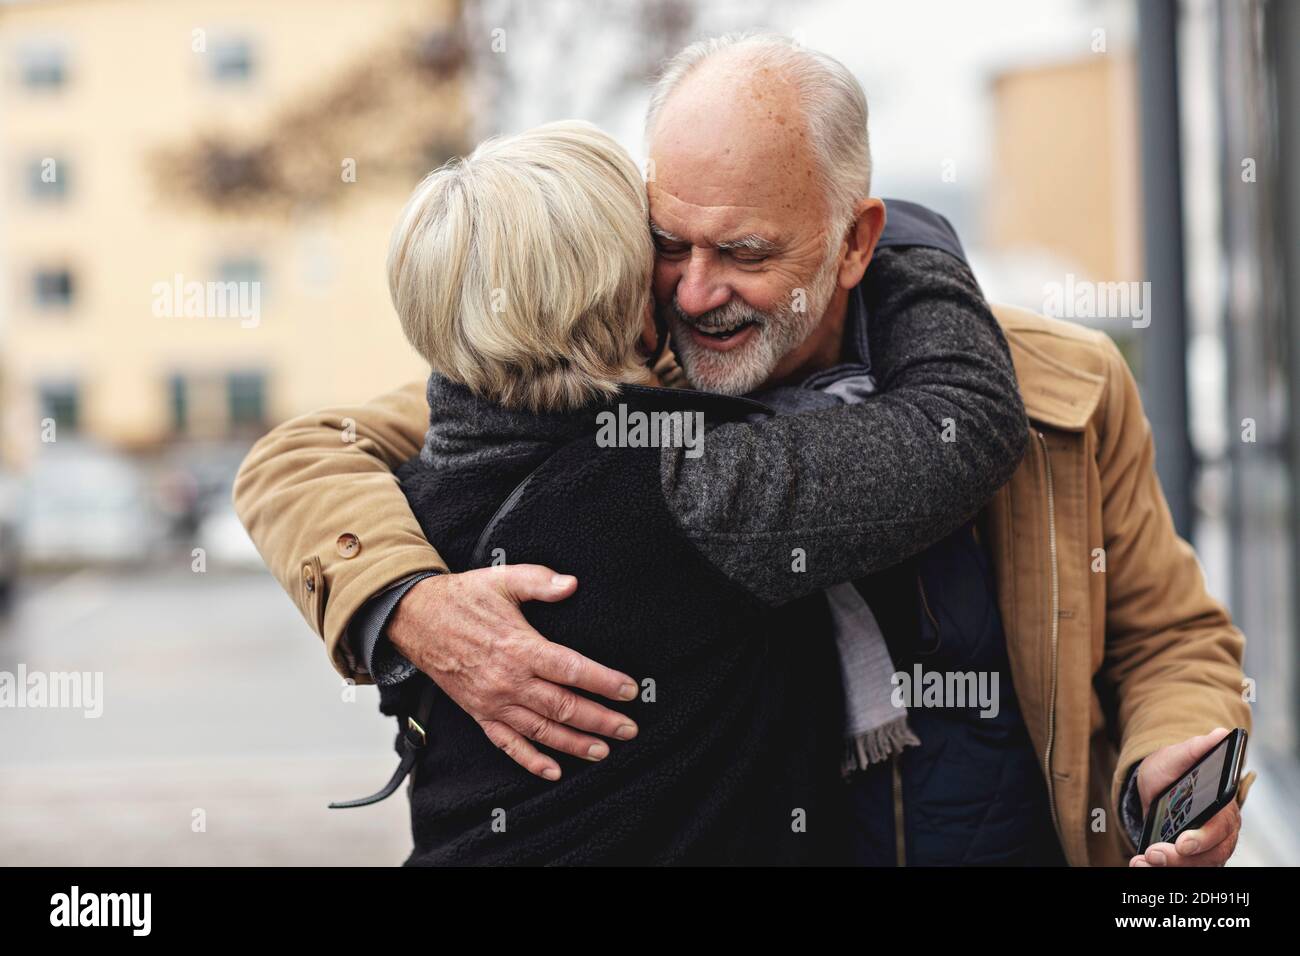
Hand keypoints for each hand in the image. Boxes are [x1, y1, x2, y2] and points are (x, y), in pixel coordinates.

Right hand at [387, 566, 639, 780]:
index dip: (604, 682)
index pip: (572, 670)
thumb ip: (540, 581)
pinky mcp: (479, 713)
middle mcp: (509, 680)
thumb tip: (572, 584)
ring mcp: (493, 701)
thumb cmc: (463, 598)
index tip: (629, 690)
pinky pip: (507, 743)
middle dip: (600, 720)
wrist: (416, 619)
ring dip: (574, 744)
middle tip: (629, 728)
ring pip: (541, 731)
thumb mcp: (503, 579)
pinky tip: (553, 771)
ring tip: (603, 751)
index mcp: (520, 648)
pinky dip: (530, 761)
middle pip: (563, 707)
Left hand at [1129, 727, 1240, 867]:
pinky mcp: (1192, 857)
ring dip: (1169, 867)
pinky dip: (1163, 870)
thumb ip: (1196, 748)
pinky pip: (1185, 869)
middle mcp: (1220, 831)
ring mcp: (1207, 847)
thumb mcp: (1176, 756)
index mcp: (1223, 807)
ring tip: (1141, 862)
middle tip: (1153, 853)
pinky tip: (1141, 865)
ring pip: (1198, 866)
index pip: (1221, 828)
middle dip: (1180, 858)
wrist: (1157, 784)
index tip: (1182, 843)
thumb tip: (1220, 733)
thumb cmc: (1170, 769)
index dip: (1203, 838)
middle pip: (1210, 854)